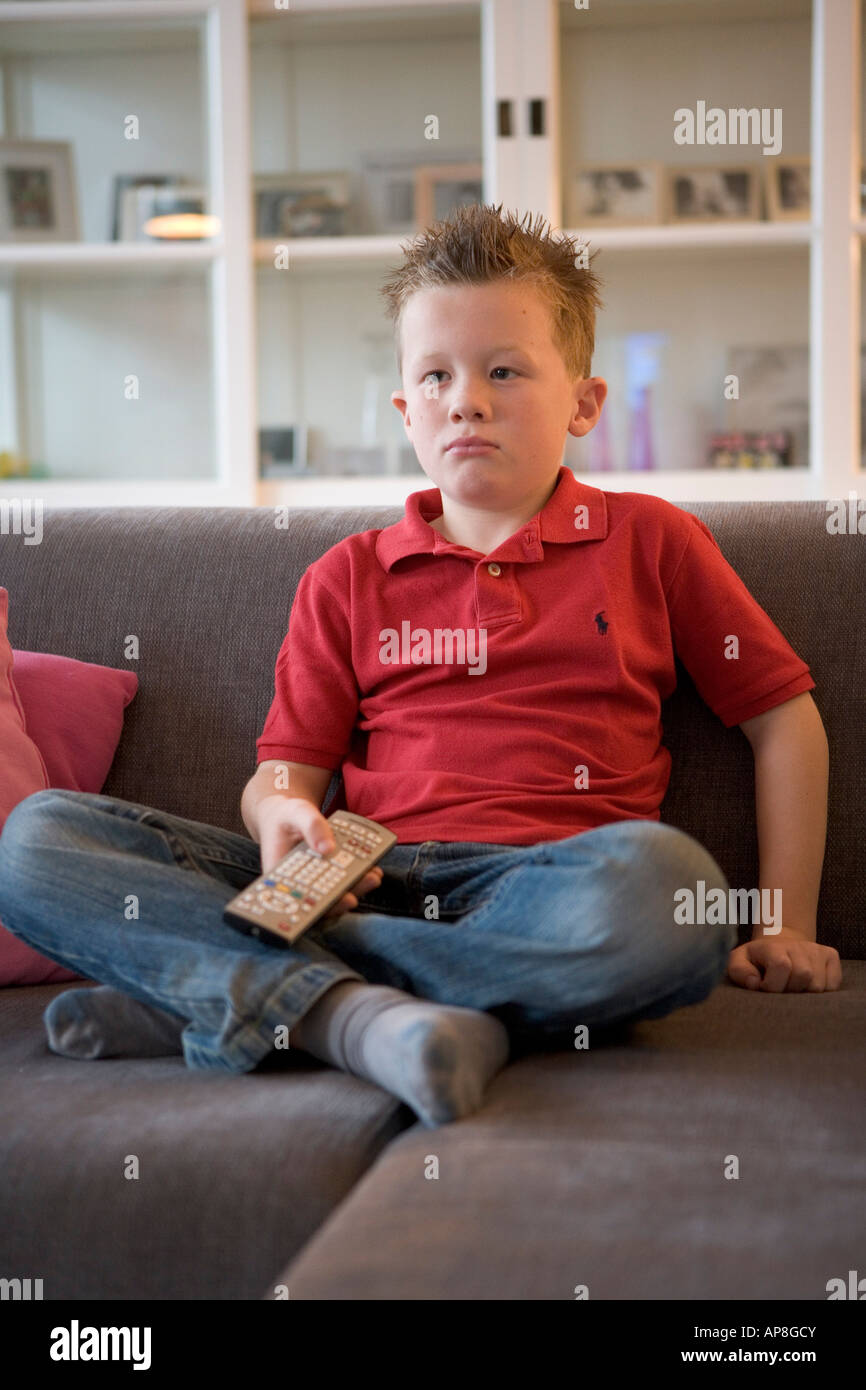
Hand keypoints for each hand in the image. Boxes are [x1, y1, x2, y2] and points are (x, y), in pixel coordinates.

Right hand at [256, 795, 384, 918]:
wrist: (287, 816)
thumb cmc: (288, 816)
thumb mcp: (298, 812)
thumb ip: (312, 826)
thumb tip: (328, 848)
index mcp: (281, 874)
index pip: (301, 898)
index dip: (323, 905)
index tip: (344, 900)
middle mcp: (297, 883)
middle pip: (322, 899)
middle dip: (348, 895)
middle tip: (368, 882)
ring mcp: (313, 880)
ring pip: (335, 893)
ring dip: (356, 887)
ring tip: (374, 876)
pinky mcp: (326, 874)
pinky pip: (341, 880)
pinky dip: (357, 877)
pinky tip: (372, 869)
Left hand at [727, 934, 841, 992]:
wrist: (779, 943)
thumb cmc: (757, 960)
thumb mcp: (739, 962)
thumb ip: (740, 972)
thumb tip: (755, 983)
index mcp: (773, 947)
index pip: (781, 966)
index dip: (773, 985)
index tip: (765, 987)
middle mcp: (798, 945)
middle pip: (803, 977)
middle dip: (790, 990)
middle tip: (781, 988)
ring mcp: (816, 950)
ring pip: (819, 985)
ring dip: (805, 993)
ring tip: (793, 986)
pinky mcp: (831, 956)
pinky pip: (833, 985)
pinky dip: (822, 991)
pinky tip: (807, 984)